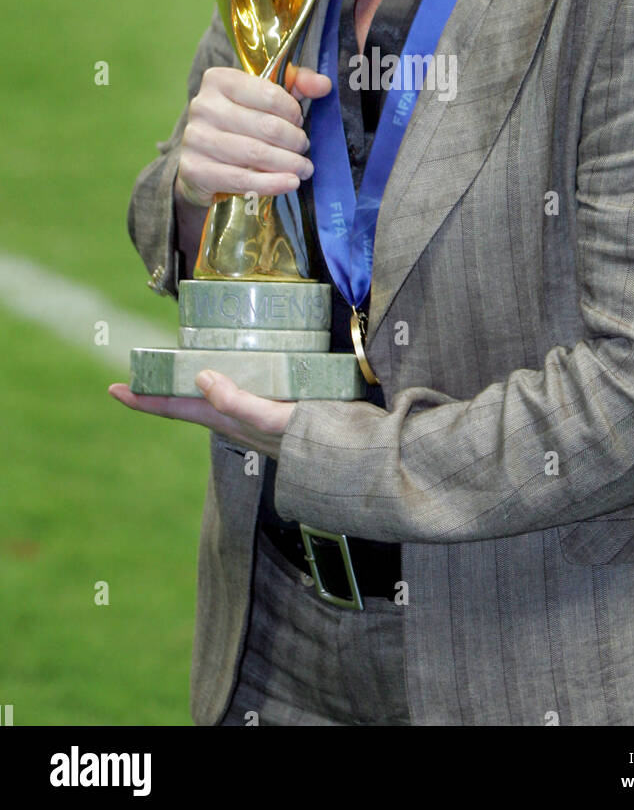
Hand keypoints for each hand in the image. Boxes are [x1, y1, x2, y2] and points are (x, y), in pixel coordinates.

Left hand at [108, 370, 295, 457]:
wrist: (342, 453)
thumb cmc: (306, 438)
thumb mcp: (269, 417)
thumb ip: (237, 401)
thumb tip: (201, 378)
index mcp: (224, 418)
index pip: (173, 408)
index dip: (143, 400)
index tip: (114, 390)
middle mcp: (231, 415)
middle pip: (186, 399)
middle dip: (164, 383)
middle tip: (147, 363)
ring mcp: (248, 411)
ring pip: (210, 391)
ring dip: (192, 376)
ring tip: (183, 356)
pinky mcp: (267, 404)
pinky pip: (236, 385)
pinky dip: (226, 371)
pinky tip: (237, 360)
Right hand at [176, 63, 331, 208]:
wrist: (204, 161)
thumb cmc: (241, 123)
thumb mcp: (267, 97)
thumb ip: (296, 84)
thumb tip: (322, 85)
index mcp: (219, 80)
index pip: (269, 93)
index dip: (292, 111)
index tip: (299, 121)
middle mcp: (202, 106)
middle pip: (265, 125)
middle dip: (294, 140)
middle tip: (304, 148)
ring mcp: (195, 138)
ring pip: (255, 153)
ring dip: (288, 163)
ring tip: (303, 169)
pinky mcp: (194, 169)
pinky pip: (241, 179)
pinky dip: (271, 183)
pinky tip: (290, 183)